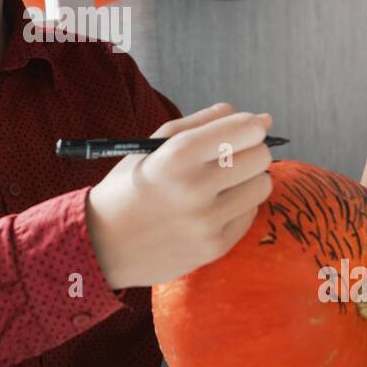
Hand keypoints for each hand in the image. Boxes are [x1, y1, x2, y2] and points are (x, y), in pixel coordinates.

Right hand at [86, 102, 273, 289]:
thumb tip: (262, 119)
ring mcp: (207, 222)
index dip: (249, 126)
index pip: (247, 129)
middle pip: (261, 157)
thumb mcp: (156, 143)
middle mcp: (194, 188)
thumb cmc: (131, 185)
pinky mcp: (215, 247)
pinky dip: (238, 207)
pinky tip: (212, 208)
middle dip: (251, 151)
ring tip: (221, 184)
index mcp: (177, 155)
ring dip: (248, 180)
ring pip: (262, 186)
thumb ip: (206, 122)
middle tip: (229, 158)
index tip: (240, 132)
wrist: (104, 244)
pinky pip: (250, 215)